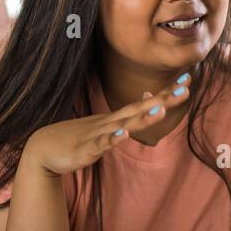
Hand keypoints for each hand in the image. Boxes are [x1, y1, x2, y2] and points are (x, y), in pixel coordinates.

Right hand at [23, 77, 189, 176]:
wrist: (43, 149)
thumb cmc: (76, 138)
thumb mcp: (104, 129)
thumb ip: (124, 121)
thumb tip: (142, 110)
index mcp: (116, 118)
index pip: (145, 102)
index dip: (166, 93)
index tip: (187, 81)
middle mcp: (110, 122)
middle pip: (140, 108)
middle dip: (163, 100)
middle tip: (185, 89)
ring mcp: (98, 133)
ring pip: (124, 124)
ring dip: (142, 117)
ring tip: (161, 110)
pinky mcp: (87, 148)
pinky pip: (102, 144)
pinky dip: (113, 138)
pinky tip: (124, 134)